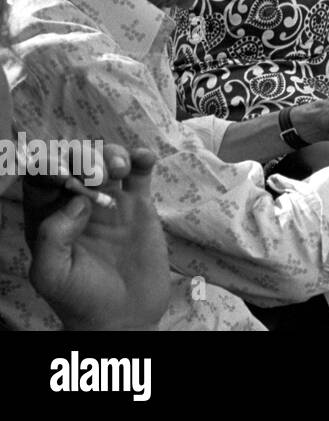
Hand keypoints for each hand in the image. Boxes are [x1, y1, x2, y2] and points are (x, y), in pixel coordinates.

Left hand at [26, 145, 169, 330]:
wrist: (124, 316)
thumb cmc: (81, 299)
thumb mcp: (51, 274)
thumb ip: (52, 236)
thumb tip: (77, 201)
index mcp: (48, 217)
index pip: (41, 178)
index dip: (49, 166)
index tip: (64, 174)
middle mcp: (77, 204)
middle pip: (76, 161)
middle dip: (84, 158)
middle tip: (96, 175)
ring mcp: (110, 202)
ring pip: (107, 160)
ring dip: (112, 154)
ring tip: (120, 171)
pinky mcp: (140, 205)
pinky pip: (141, 173)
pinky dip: (142, 158)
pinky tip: (144, 158)